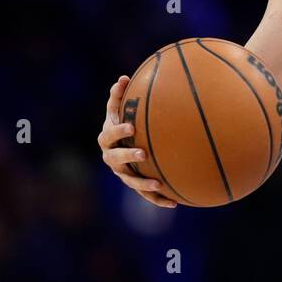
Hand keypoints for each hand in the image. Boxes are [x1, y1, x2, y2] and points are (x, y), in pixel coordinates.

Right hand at [97, 75, 176, 207]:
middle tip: (143, 153)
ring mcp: (122, 173)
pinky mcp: (135, 184)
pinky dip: (158, 199)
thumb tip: (123, 78)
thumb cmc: (123, 121)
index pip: (109, 135)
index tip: (131, 126)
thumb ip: (118, 96)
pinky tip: (174, 203)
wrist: (123, 143)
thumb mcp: (119, 109)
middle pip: (116, 160)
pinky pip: (146, 195)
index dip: (118, 131)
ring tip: (157, 183)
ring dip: (142, 183)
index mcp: (107, 139)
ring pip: (130, 181)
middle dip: (128, 157)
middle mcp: (111, 158)